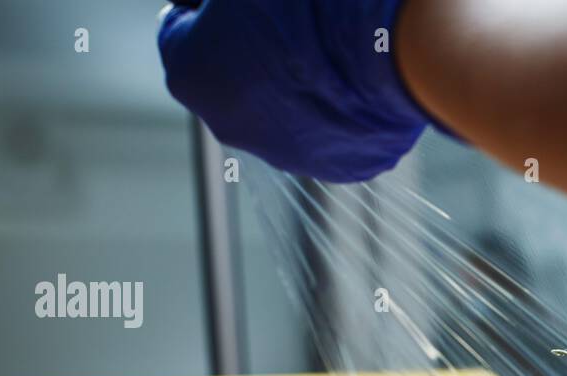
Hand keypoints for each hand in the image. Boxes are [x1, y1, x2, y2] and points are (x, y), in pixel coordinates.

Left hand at [157, 0, 430, 182]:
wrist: (390, 46)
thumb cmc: (312, 3)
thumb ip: (215, 2)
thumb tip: (211, 8)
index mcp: (190, 73)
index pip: (177, 31)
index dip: (200, 9)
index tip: (222, 2)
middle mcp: (229, 126)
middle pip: (228, 81)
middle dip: (244, 53)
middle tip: (280, 22)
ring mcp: (285, 154)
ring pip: (279, 113)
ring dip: (290, 85)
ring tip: (326, 52)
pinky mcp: (337, 167)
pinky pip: (327, 134)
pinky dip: (332, 111)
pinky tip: (350, 81)